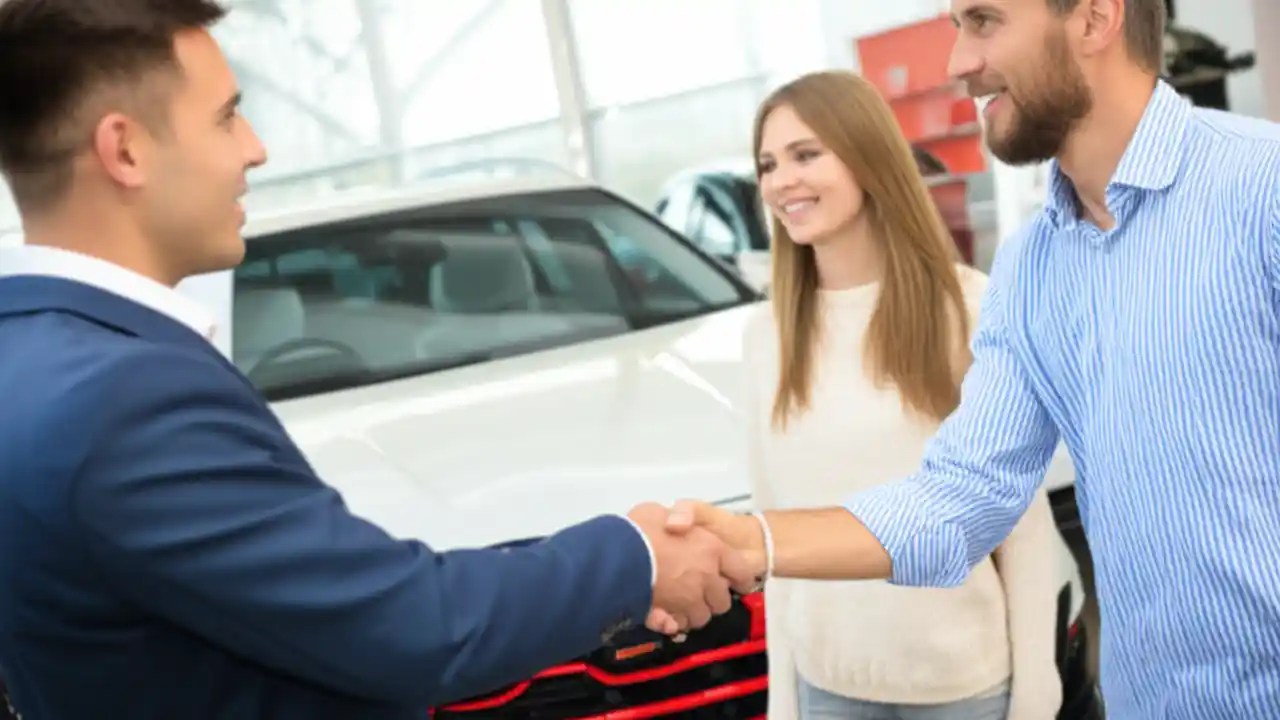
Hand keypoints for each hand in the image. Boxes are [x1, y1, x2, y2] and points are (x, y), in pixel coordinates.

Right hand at [626, 503, 757, 636]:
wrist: (617, 556)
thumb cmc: (638, 530)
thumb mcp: (657, 512)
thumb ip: (673, 519)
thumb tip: (674, 523)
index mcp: (711, 549)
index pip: (741, 570)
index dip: (739, 578)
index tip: (735, 582)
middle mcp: (707, 577)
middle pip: (722, 600)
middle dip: (712, 599)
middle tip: (699, 593)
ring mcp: (690, 600)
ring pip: (701, 616)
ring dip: (692, 613)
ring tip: (679, 606)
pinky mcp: (671, 617)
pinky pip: (678, 626)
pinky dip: (672, 623)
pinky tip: (663, 616)